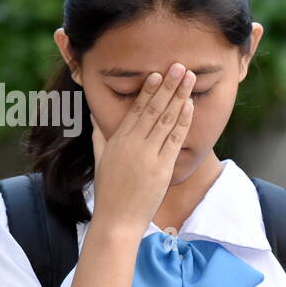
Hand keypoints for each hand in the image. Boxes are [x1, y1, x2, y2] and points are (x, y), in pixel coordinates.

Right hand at [89, 62, 195, 233]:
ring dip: (179, 97)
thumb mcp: (100, 160)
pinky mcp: (162, 168)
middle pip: (154, 109)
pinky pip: (175, 140)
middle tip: (180, 66)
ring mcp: (148, 155)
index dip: (148, 90)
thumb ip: (99, 136)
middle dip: (168, 86)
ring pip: (166, 120)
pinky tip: (189, 105)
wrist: (117, 220)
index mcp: (118, 140)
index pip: (136, 109)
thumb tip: (95, 118)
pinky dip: (183, 121)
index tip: (158, 74)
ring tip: (190, 78)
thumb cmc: (109, 192)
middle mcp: (133, 144)